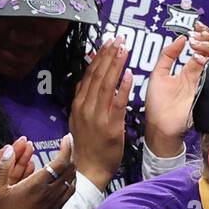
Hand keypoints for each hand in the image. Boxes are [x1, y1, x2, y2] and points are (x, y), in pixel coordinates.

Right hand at [0, 133, 76, 208]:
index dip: (67, 148)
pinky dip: (70, 181)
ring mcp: (55, 202)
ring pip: (72, 181)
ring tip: (66, 159)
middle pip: (70, 170)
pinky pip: (69, 192)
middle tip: (66, 146)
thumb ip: (4, 167)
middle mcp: (51, 193)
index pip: (61, 162)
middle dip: (71, 155)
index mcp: (38, 185)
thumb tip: (9, 148)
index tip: (67, 138)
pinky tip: (65, 178)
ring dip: (71, 168)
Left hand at [0, 138, 35, 208]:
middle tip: (26, 144)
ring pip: (14, 178)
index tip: (10, 147)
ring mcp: (2, 200)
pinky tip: (35, 172)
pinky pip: (21, 191)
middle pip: (4, 170)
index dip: (0, 158)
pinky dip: (28, 181)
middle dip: (15, 156)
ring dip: (24, 166)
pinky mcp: (11, 208)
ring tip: (33, 153)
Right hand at [68, 37, 132, 189]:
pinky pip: (117, 103)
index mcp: (78, 104)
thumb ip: (84, 101)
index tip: (108, 42)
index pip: (89, 74)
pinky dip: (122, 87)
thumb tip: (87, 81)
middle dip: (109, 54)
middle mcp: (86, 107)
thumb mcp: (79, 121)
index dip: (99, 56)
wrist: (88, 169)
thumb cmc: (87, 146)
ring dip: (116, 64)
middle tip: (119, 38)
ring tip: (124, 48)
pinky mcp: (111, 126)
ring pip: (107, 84)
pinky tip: (129, 73)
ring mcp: (98, 116)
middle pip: (98, 75)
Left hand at [144, 22, 208, 157]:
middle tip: (197, 34)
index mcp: (188, 71)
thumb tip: (181, 38)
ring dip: (208, 49)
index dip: (200, 36)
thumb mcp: (159, 73)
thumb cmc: (157, 102)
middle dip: (206, 40)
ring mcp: (204, 83)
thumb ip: (168, 55)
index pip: (200, 49)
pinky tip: (199, 58)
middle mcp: (199, 76)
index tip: (196, 27)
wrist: (160, 126)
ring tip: (197, 43)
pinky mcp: (207, 92)